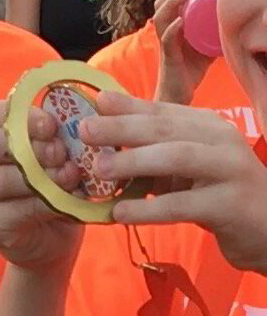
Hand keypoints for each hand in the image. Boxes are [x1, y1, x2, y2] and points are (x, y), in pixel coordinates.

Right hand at [0, 101, 83, 273]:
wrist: (52, 238)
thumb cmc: (52, 187)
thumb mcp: (55, 158)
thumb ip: (54, 139)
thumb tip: (71, 122)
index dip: (26, 116)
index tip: (53, 126)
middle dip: (30, 146)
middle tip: (61, 153)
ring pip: (2, 178)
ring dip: (42, 178)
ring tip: (70, 178)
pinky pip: (16, 210)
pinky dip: (45, 204)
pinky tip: (65, 203)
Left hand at [83, 92, 266, 273]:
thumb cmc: (215, 190)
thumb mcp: (184, 161)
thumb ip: (150, 142)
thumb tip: (101, 117)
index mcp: (207, 124)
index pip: (161, 111)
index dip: (126, 106)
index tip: (94, 102)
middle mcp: (222, 140)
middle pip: (165, 129)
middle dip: (122, 128)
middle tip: (84, 130)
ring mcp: (230, 171)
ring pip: (176, 158)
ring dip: (134, 162)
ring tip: (98, 168)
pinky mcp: (232, 206)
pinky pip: (183, 205)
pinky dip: (148, 208)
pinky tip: (120, 213)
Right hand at [152, 0, 213, 104]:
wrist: (178, 94)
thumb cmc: (189, 70)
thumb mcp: (204, 46)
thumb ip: (210, 33)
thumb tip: (228, 21)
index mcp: (171, 27)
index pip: (167, 2)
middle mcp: (165, 32)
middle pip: (161, 5)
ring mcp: (165, 43)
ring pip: (161, 18)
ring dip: (170, 4)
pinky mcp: (168, 56)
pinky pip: (166, 39)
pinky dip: (172, 29)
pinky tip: (179, 22)